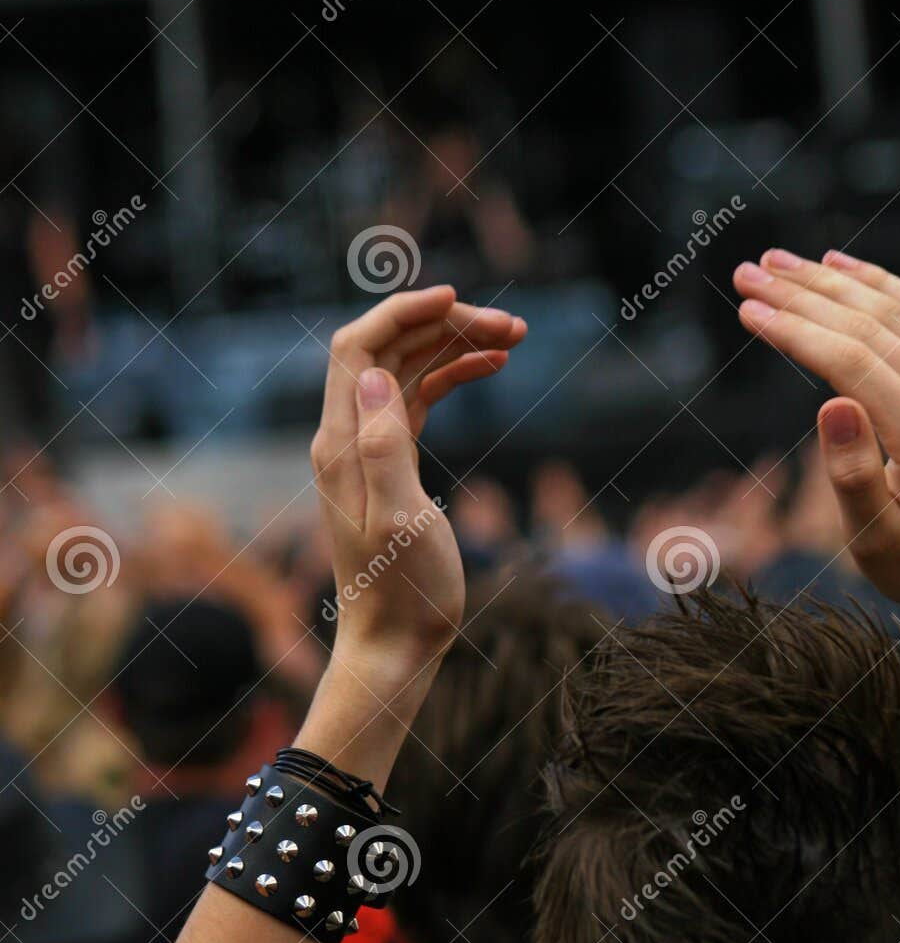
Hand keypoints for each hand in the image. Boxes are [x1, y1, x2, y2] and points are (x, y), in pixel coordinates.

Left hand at [311, 285, 523, 662]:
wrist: (396, 644)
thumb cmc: (402, 592)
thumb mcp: (399, 520)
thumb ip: (384, 448)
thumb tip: (376, 375)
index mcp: (341, 444)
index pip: (359, 348)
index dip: (402, 312)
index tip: (456, 297)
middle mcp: (348, 438)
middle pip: (388, 350)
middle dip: (445, 325)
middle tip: (513, 327)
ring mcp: (369, 449)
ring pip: (407, 371)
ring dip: (455, 347)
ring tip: (514, 339)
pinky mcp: (394, 465)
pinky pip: (419, 400)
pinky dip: (452, 376)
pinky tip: (491, 367)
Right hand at [731, 249, 899, 609]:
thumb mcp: (876, 543)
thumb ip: (852, 477)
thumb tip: (830, 404)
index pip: (849, 359)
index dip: (793, 329)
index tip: (746, 308)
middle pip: (869, 322)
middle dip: (801, 293)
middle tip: (745, 272)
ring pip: (895, 307)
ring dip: (832, 279)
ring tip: (778, 263)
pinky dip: (880, 285)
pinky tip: (842, 266)